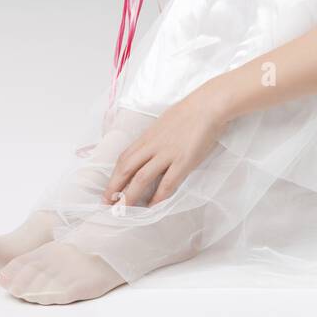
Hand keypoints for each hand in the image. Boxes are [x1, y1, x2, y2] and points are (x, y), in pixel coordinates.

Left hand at [101, 89, 226, 207]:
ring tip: (125, 210)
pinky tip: (153, 206)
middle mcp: (153, 146)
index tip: (108, 190)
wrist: (208, 105)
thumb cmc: (189, 112)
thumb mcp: (163, 123)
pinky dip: (158, 197)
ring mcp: (167, 154)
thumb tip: (148, 153)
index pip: (124, 158)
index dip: (113, 176)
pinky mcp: (183, 161)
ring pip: (142, 178)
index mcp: (147, 136)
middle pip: (126, 169)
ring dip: (131, 196)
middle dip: (115, 188)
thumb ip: (154, 139)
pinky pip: (167, 183)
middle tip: (108, 204)